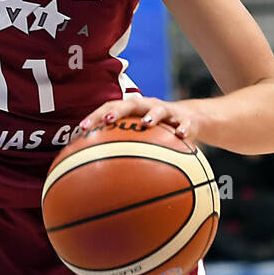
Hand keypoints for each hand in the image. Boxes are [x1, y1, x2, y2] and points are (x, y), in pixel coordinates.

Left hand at [78, 95, 208, 142]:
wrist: (191, 118)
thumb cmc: (156, 130)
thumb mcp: (139, 134)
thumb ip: (119, 146)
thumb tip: (94, 170)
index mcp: (132, 109)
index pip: (110, 107)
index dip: (95, 116)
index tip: (82, 128)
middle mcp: (147, 106)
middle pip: (130, 104)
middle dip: (118, 111)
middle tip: (107, 120)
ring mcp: (167, 112)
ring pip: (159, 110)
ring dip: (152, 116)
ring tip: (146, 124)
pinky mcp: (186, 120)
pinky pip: (185, 124)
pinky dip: (183, 129)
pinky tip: (181, 136)